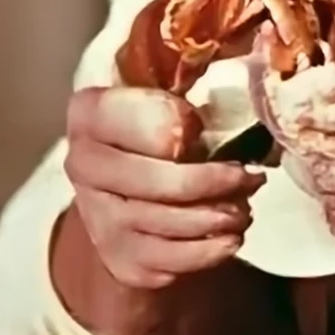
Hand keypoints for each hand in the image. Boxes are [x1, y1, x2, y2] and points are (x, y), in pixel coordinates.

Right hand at [63, 86, 262, 287]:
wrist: (128, 178)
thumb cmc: (157, 122)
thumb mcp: (164, 89)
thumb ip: (186, 79)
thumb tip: (240, 73)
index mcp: (90, 112)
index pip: (129, 120)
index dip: (171, 124)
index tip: (202, 128)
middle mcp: (82, 165)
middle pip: (157, 183)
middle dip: (215, 181)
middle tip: (252, 177)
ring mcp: (97, 217)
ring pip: (166, 225)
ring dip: (217, 218)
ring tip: (246, 205)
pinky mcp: (117, 257)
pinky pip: (168, 261)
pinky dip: (207, 251)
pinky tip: (230, 236)